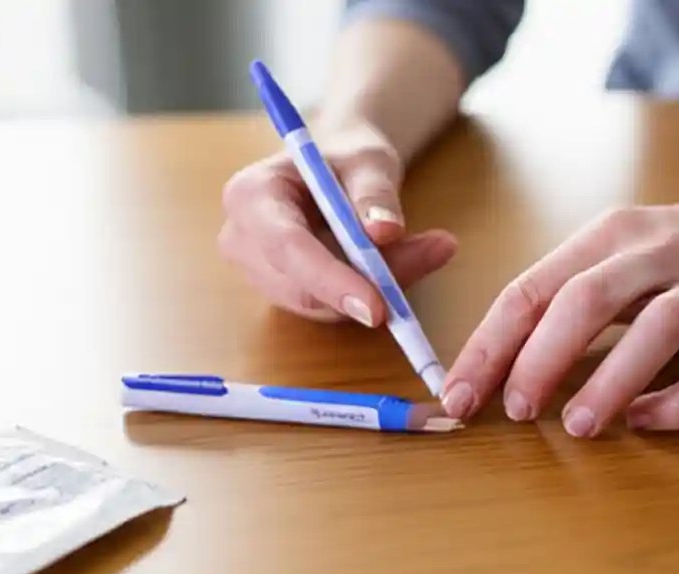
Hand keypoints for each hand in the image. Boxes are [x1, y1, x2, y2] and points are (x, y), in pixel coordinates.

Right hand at [218, 122, 457, 325]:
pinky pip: (330, 309)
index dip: (330, 280)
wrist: (335, 172)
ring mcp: (258, 272)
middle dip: (366, 284)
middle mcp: (242, 239)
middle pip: (301, 286)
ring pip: (320, 304)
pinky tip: (399, 264)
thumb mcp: (367, 160)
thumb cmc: (345, 159)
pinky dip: (369, 293)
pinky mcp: (282, 293)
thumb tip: (385, 231)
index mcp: (251, 195)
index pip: (286, 248)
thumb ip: (375, 192)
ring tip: (427, 247)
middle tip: (435, 251)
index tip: (377, 306)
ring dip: (376, 288)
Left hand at [441, 189, 678, 434]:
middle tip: (514, 413)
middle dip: (539, 360)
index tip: (458, 396)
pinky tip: (646, 422)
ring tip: (576, 427)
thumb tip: (492, 370)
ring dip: (609, 382)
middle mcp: (659, 252)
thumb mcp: (619, 256)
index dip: (489, 346)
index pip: (532, 288)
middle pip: (586, 301)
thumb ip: (561, 302)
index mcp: (609, 236)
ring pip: (656, 330)